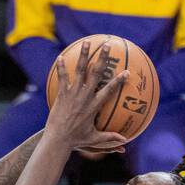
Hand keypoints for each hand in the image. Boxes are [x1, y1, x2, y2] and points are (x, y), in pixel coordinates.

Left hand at [46, 40, 128, 155]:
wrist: (58, 140)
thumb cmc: (76, 140)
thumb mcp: (94, 139)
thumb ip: (110, 138)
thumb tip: (124, 142)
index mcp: (94, 106)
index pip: (110, 90)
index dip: (118, 81)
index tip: (126, 71)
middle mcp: (85, 96)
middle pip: (96, 73)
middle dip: (102, 58)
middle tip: (106, 46)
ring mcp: (73, 94)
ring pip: (79, 70)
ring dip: (83, 55)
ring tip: (86, 43)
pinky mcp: (62, 94)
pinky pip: (62, 78)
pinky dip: (61, 67)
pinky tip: (60, 56)